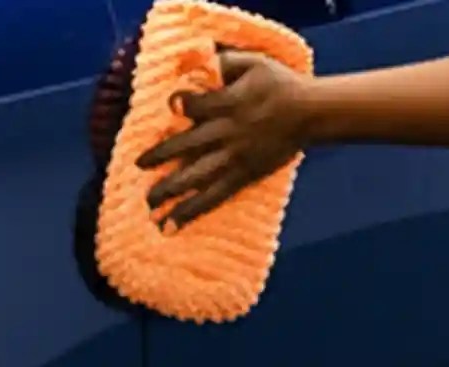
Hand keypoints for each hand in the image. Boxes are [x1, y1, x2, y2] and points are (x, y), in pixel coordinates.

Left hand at [136, 50, 313, 229]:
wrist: (310, 114)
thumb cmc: (281, 84)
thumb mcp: (255, 62)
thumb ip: (226, 61)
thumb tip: (200, 60)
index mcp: (231, 104)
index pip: (199, 106)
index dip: (182, 105)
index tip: (169, 106)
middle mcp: (229, 134)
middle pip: (190, 146)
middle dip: (162, 156)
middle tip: (138, 166)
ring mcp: (236, 159)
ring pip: (199, 177)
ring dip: (172, 191)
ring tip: (150, 206)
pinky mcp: (244, 176)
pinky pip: (216, 196)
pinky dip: (194, 210)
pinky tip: (175, 223)